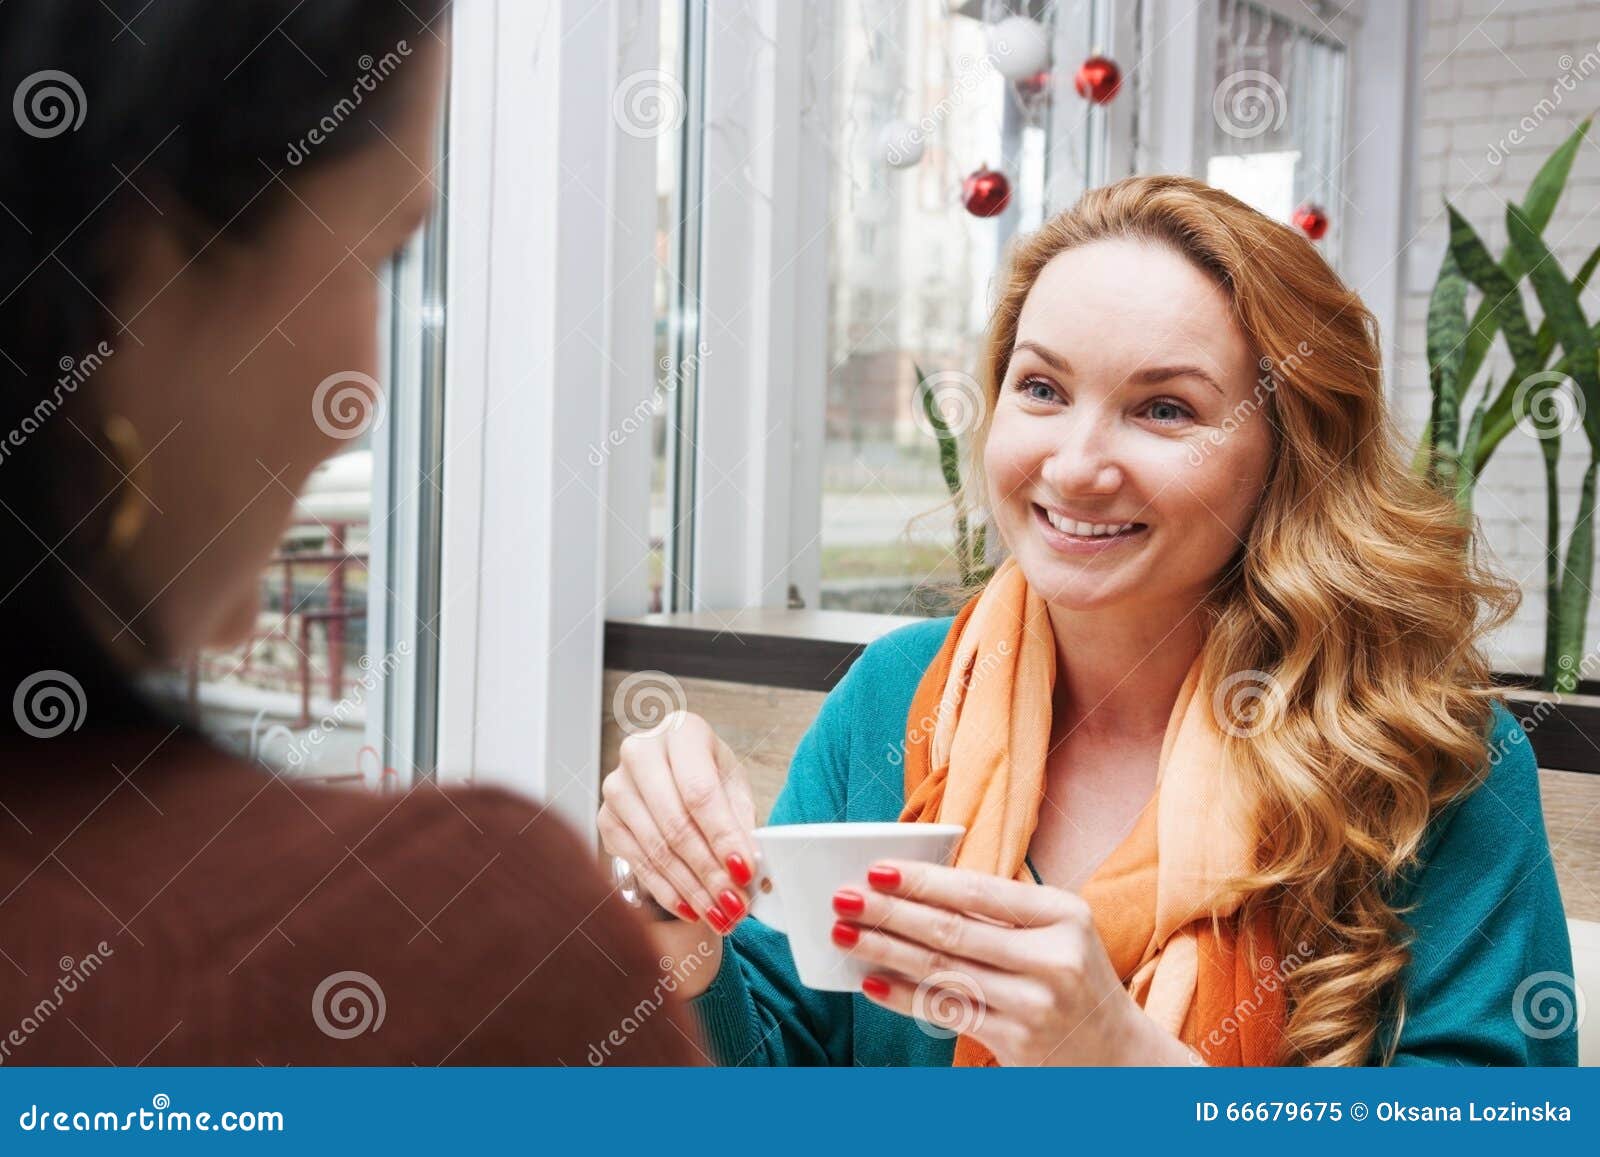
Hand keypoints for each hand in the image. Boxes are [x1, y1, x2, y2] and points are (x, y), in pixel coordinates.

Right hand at [597, 711, 759, 935]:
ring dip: (692, 888)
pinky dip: (668, 891)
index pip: (700, 792)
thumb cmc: (706, 775)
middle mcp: (640, 753)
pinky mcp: (605, 819)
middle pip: (675, 823)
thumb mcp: (732, 786)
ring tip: (720, 913)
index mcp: (681, 732)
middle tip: (734, 904)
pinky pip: (638, 863)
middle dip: (709, 871)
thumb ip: (741, 823)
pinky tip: (692, 909)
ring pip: (656, 848)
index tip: (745, 871)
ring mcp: (616, 786)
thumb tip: (750, 867)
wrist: (672, 770)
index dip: (722, 835)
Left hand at [830, 860, 1199, 1065]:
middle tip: (844, 898)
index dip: (922, 880)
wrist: (1120, 1056)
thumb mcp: (1059, 930)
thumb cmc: (1075, 977)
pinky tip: (872, 982)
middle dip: (890, 912)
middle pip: (952, 930)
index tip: (877, 870)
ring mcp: (1034, 1004)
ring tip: (846, 933)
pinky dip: (904, 996)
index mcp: (1063, 914)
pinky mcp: (1017, 1041)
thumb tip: (916, 888)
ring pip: (942, 971)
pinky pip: (947, 1012)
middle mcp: (1052, 958)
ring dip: (886, 951)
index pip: (978, 891)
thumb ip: (1002, 909)